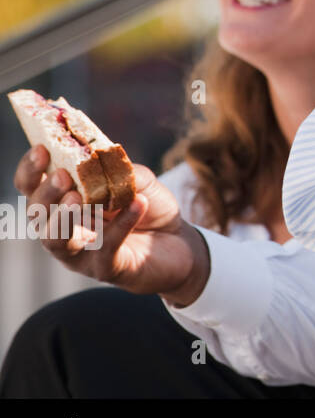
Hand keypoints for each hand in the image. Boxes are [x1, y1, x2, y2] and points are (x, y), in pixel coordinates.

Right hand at [14, 145, 210, 303]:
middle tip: (63, 176)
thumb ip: (119, 169)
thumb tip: (104, 157)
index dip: (31, 169)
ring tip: (79, 197)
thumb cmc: (149, 206)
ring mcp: (81, 252)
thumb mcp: (138, 180)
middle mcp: (64, 229)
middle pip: (37, 214)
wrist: (179, 241)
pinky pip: (105, 247)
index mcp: (64, 201)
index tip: (41, 149)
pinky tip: (137, 204)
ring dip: (63, 217)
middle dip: (46, 193)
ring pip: (55, 240)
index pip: (33, 186)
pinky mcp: (105, 268)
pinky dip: (121, 224)